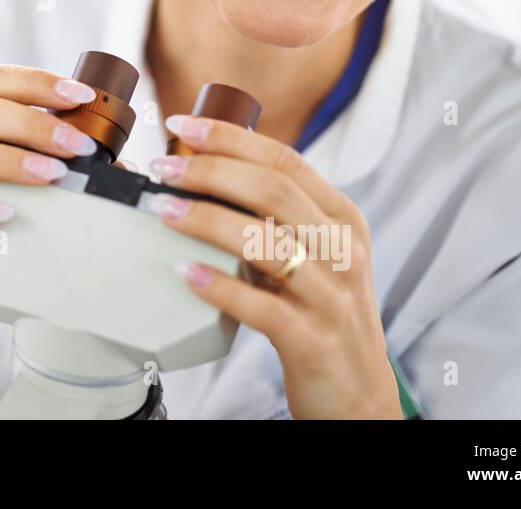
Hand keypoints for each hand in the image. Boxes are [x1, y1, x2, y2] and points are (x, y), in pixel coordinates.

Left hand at [146, 114, 402, 418]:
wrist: (358, 393)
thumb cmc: (321, 313)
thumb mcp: (314, 256)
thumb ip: (276, 219)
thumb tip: (204, 175)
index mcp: (342, 219)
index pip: (286, 161)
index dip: (232, 138)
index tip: (183, 126)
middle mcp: (343, 251)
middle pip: (272, 193)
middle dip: (210, 172)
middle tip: (162, 168)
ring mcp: (331, 297)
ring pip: (265, 244)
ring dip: (206, 220)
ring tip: (163, 211)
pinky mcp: (313, 340)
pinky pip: (262, 307)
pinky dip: (219, 286)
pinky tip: (186, 271)